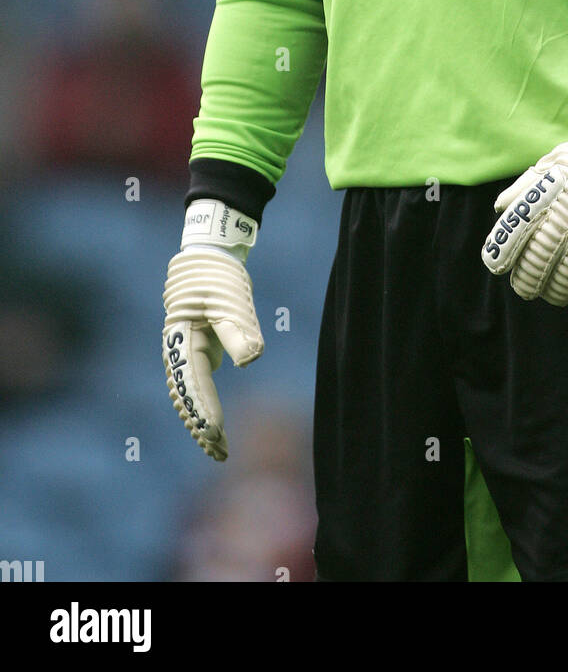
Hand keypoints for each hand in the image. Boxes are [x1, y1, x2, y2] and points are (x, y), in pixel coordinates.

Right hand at [162, 200, 262, 460]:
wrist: (210, 254)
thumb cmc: (220, 275)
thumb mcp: (232, 299)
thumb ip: (239, 328)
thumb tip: (251, 359)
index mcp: (182, 338)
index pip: (192, 383)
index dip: (204, 410)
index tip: (216, 433)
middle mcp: (178, 348)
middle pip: (185, 395)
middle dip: (201, 425)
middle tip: (220, 452)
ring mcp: (185, 350)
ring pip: (187, 394)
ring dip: (200, 420)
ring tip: (217, 447)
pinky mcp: (196, 348)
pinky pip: (195, 384)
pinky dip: (203, 405)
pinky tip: (213, 425)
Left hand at [481, 94, 567, 310]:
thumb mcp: (555, 161)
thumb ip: (526, 186)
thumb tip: (500, 207)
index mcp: (544, 199)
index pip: (510, 239)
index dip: (498, 258)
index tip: (499, 266)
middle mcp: (564, 221)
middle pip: (534, 268)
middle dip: (526, 283)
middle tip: (529, 287)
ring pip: (564, 282)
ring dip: (556, 293)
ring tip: (556, 292)